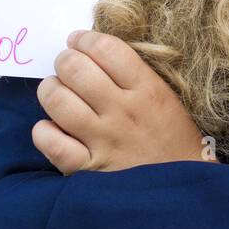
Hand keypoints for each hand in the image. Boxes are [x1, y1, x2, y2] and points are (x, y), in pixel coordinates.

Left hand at [32, 29, 214, 174]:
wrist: (184, 189)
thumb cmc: (173, 139)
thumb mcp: (167, 98)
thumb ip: (136, 76)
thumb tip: (96, 51)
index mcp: (148, 90)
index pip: (108, 49)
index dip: (86, 39)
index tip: (79, 41)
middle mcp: (124, 112)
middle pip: (77, 69)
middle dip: (65, 60)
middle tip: (67, 65)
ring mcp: (104, 141)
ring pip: (58, 101)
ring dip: (50, 90)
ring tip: (56, 91)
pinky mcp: (88, 169)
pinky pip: (51, 143)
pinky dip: (44, 132)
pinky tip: (52, 129)